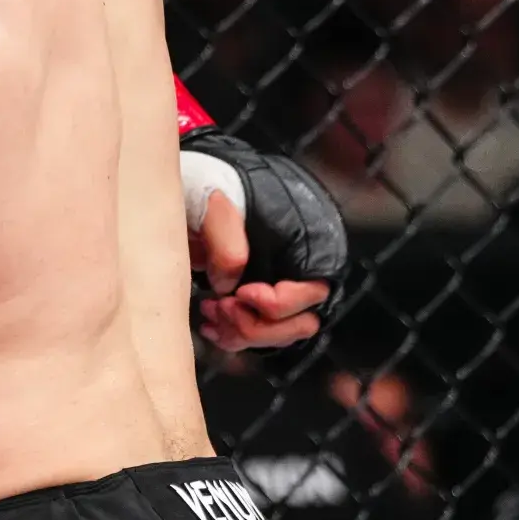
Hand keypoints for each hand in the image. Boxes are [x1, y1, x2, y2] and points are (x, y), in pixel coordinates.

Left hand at [180, 129, 346, 347]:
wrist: (209, 183)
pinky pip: (257, 334)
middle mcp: (303, 274)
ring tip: (210, 312)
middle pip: (297, 325)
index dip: (273, 304)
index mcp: (309, 246)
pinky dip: (233, 336)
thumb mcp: (218, 201)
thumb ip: (226, 240)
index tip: (239, 293)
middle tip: (219, 307)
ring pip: (277, 336)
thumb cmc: (220, 186)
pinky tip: (209, 323)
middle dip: (255, 326)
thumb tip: (228, 286)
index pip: (307, 295)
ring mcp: (284, 292)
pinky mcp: (261, 303)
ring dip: (242, 334)